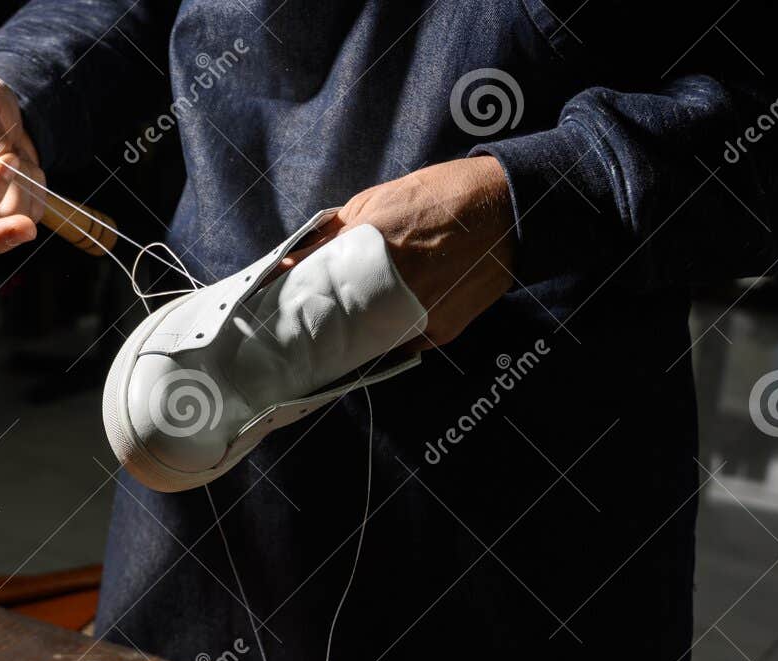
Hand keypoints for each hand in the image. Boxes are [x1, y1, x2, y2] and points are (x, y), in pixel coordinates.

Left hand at [281, 158, 516, 345]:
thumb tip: (286, 262)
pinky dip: (380, 340)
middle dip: (309, 328)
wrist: (509, 209)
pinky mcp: (437, 333)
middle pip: (332, 324)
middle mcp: (394, 284)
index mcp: (372, 243)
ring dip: (342, 341)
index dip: (286, 300)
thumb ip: (330, 234)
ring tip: (324, 336)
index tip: (267, 309)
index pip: (311, 284)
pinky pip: (396, 346)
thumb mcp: (377, 200)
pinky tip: (370, 331)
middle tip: (290, 331)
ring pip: (363, 343)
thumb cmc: (440, 197)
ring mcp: (418, 314)